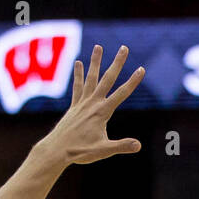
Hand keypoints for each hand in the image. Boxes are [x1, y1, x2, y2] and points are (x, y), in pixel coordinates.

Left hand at [37, 45, 143, 166]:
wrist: (56, 150)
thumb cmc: (80, 152)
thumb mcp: (103, 150)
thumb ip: (121, 146)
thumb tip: (139, 145)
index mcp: (102, 112)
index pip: (121, 94)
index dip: (133, 81)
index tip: (142, 69)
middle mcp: (92, 103)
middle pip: (107, 79)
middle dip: (117, 63)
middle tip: (124, 47)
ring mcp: (82, 103)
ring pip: (91, 78)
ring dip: (95, 62)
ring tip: (98, 46)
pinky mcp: (74, 106)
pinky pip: (77, 86)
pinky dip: (79, 74)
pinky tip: (78, 63)